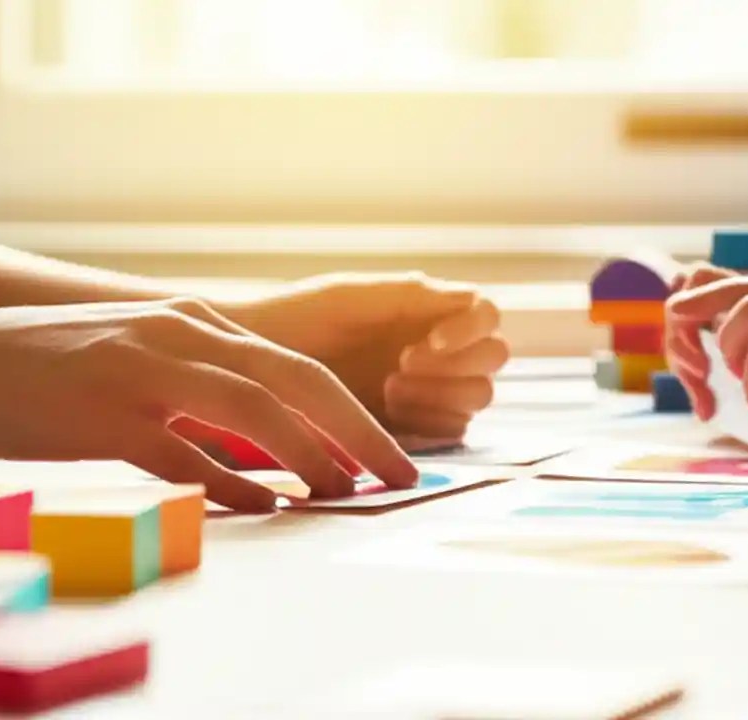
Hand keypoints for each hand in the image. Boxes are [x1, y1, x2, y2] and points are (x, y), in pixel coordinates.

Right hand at [0, 297, 417, 510]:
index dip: (354, 414)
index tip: (392, 456)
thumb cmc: (50, 370)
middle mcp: (179, 335)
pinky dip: (227, 482)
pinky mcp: (100, 412)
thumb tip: (269, 451)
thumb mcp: (143, 364)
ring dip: (306, 453)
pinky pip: (180, 452)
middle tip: (401, 477)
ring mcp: (141, 370)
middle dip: (358, 431)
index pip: (298, 368)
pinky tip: (259, 507)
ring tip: (342, 492)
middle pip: (295, 381)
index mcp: (195, 324)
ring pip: (251, 407)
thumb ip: (204, 397)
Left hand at [227, 273, 508, 439]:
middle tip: (401, 367)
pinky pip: (451, 432)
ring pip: (476, 397)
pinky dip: (428, 424)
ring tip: (388, 389)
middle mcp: (440, 349)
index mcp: (431, 310)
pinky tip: (386, 414)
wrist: (256, 363)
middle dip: (454, 364)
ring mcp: (430, 389)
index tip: (431, 341)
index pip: (486, 315)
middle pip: (492, 359)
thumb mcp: (351, 298)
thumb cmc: (299, 319)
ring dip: (440, 394)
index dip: (471, 329)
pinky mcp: (415, 429)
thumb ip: (410, 294)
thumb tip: (467, 294)